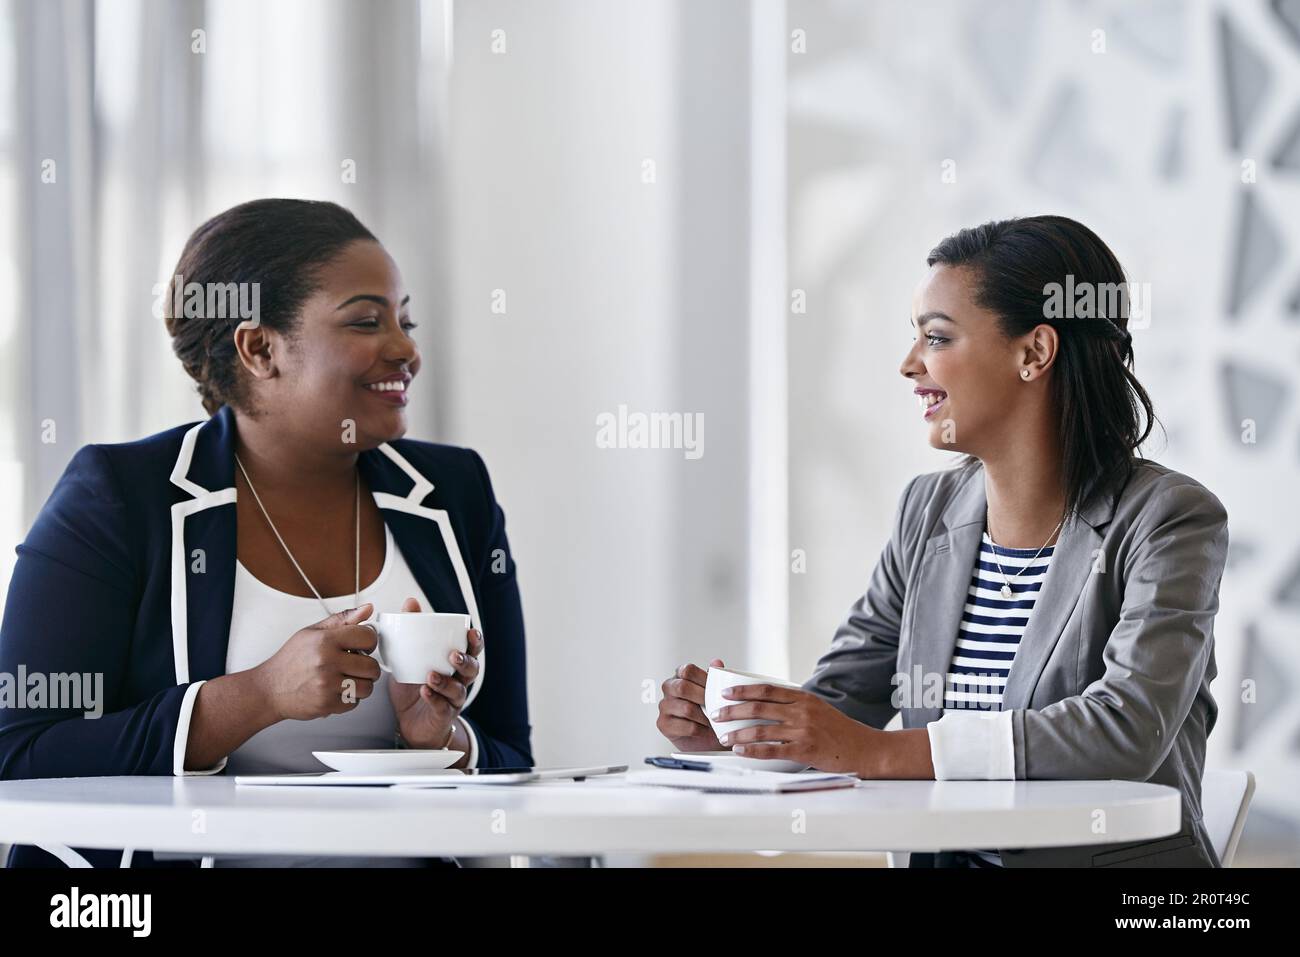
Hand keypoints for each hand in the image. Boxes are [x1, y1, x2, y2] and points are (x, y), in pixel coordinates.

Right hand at [251, 603, 381, 720]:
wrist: (269, 688)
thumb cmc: (291, 660)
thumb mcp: (312, 632)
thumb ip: (342, 619)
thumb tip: (367, 609)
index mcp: (325, 641)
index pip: (368, 637)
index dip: (369, 641)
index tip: (363, 646)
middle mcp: (326, 662)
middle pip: (371, 666)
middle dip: (367, 666)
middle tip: (356, 665)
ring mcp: (326, 685)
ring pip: (367, 687)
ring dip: (361, 684)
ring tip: (347, 679)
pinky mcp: (326, 704)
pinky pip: (354, 703)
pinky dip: (348, 699)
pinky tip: (336, 691)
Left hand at [387, 597, 482, 748]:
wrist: (408, 722)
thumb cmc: (415, 686)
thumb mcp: (410, 656)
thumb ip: (412, 630)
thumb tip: (411, 603)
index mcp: (455, 664)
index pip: (473, 650)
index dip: (476, 642)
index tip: (471, 632)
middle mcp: (459, 681)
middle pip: (473, 670)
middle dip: (466, 661)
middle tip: (453, 655)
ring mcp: (452, 700)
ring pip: (459, 690)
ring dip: (446, 682)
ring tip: (431, 675)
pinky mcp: (442, 716)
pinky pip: (443, 707)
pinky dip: (434, 699)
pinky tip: (425, 691)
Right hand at [657, 658, 727, 751]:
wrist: (705, 738)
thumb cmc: (709, 711)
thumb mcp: (715, 692)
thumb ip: (715, 677)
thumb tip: (717, 662)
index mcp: (679, 675)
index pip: (687, 670)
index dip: (703, 678)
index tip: (717, 688)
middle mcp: (668, 688)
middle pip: (682, 687)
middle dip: (703, 697)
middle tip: (717, 706)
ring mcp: (664, 706)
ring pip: (686, 709)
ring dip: (705, 716)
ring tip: (714, 720)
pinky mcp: (663, 724)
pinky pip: (686, 726)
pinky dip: (701, 730)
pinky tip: (706, 730)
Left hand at [710, 683, 881, 775]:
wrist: (865, 749)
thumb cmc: (840, 731)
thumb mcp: (818, 709)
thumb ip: (795, 705)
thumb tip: (767, 705)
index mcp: (803, 697)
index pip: (766, 689)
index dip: (743, 689)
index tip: (726, 692)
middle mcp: (801, 710)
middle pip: (758, 707)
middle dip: (733, 710)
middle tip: (716, 714)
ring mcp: (803, 730)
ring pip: (761, 728)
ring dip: (738, 733)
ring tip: (724, 737)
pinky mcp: (805, 749)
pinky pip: (771, 749)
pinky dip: (752, 750)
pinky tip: (740, 750)